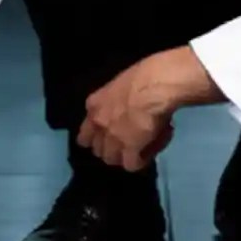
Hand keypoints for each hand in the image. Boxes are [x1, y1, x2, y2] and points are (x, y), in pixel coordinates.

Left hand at [77, 57, 176, 171]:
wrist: (154, 85)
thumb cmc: (143, 75)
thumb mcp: (119, 85)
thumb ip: (115, 101)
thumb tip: (127, 111)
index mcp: (94, 105)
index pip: (85, 134)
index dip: (98, 138)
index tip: (109, 137)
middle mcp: (99, 124)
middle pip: (97, 149)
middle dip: (111, 149)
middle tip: (128, 143)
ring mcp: (112, 138)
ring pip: (111, 159)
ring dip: (125, 156)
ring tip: (141, 147)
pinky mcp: (129, 150)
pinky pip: (132, 165)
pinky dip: (141, 160)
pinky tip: (151, 150)